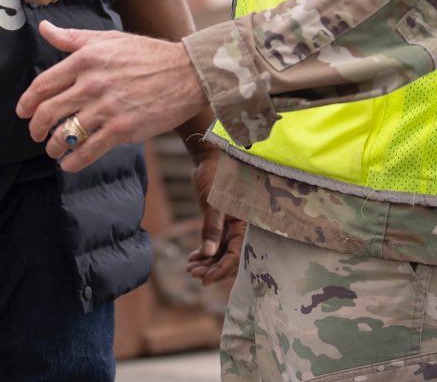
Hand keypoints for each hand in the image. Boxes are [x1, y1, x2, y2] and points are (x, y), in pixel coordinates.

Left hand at [15, 20, 207, 172]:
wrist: (186, 73)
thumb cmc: (147, 54)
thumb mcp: (108, 39)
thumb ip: (72, 38)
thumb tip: (44, 28)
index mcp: (86, 58)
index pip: (43, 84)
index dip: (27, 102)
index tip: (22, 112)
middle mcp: (92, 83)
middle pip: (48, 112)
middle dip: (36, 128)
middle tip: (36, 134)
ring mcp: (106, 107)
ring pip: (65, 134)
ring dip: (53, 147)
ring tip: (54, 149)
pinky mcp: (122, 129)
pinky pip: (87, 151)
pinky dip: (73, 161)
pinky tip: (69, 163)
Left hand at [186, 141, 244, 283]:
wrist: (210, 157)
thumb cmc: (216, 175)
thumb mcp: (213, 202)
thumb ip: (212, 227)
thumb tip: (209, 252)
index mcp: (246, 224)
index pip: (237, 256)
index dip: (222, 270)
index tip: (206, 280)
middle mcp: (242, 228)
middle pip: (230, 257)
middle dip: (212, 268)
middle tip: (194, 273)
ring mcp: (231, 226)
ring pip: (221, 252)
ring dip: (207, 262)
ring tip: (190, 268)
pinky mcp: (221, 222)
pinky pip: (216, 243)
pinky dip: (205, 252)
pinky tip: (192, 258)